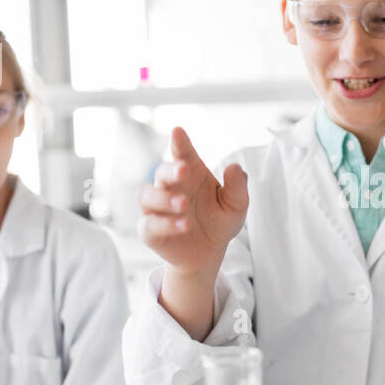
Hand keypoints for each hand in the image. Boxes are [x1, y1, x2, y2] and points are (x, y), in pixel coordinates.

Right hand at [137, 127, 248, 278]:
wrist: (210, 253)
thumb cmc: (220, 221)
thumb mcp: (236, 205)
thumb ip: (237, 187)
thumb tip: (235, 167)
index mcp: (191, 173)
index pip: (183, 153)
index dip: (179, 142)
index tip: (178, 131)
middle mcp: (170, 187)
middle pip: (162, 172)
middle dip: (171, 169)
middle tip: (184, 170)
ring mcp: (157, 208)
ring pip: (146, 195)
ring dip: (164, 198)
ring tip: (184, 204)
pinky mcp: (150, 231)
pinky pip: (149, 224)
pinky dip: (166, 224)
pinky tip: (184, 225)